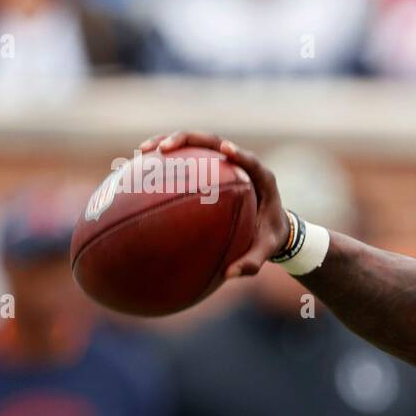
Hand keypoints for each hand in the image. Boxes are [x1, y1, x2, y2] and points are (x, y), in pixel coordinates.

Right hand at [139, 130, 289, 277]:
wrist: (274, 227)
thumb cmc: (271, 237)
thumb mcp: (267, 250)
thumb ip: (254, 262)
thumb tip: (230, 275)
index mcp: (262, 179)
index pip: (251, 161)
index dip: (239, 153)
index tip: (225, 150)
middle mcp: (242, 165)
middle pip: (215, 142)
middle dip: (189, 139)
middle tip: (164, 147)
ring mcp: (224, 164)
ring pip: (197, 145)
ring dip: (171, 142)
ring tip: (144, 151)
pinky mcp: (211, 169)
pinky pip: (188, 159)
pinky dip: (167, 159)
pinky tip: (141, 166)